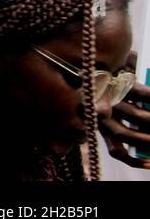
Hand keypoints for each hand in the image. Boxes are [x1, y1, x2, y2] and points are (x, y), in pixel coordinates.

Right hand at [100, 52, 149, 168]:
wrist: (76, 89)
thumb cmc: (100, 75)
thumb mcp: (115, 67)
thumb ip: (127, 64)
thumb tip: (135, 55)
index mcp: (112, 86)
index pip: (141, 92)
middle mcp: (107, 104)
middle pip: (138, 115)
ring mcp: (103, 121)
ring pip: (127, 135)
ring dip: (147, 140)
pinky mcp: (104, 134)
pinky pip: (117, 151)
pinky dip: (134, 160)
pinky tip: (149, 162)